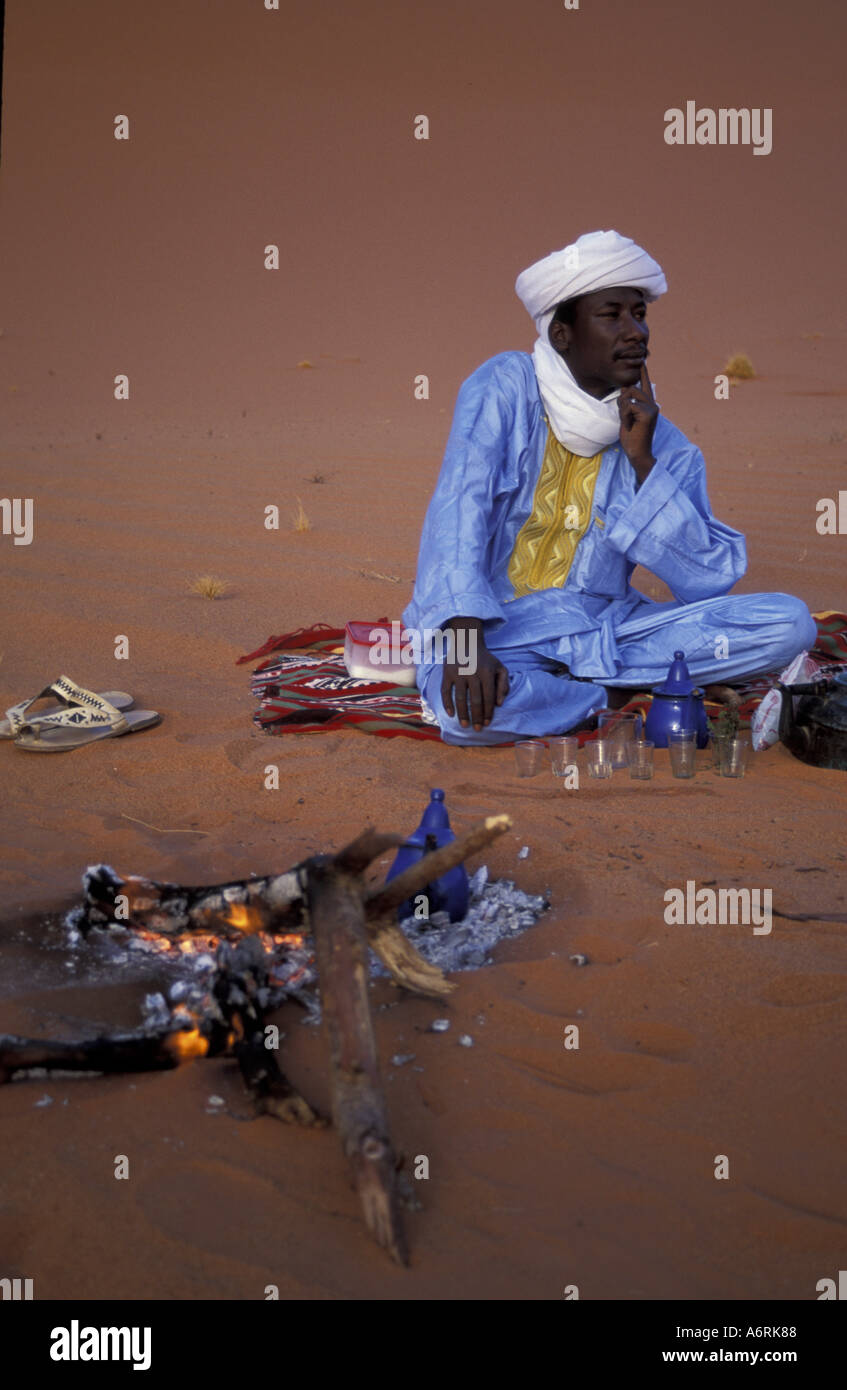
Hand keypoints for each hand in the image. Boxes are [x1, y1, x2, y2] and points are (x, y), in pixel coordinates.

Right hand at [441, 628, 509, 731]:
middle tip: (477, 729)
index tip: (487, 723)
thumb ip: (504, 685)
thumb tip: (500, 704)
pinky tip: (451, 714)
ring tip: (464, 725)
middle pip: (475, 700)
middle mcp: (472, 673)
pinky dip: (447, 703)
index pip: (488, 697)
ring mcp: (458, 673)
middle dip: (477, 717)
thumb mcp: (500, 668)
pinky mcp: (447, 673)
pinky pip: (446, 691)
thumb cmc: (486, 659)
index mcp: (487, 672)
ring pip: (460, 698)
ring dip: (462, 714)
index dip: (488, 712)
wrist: (467, 642)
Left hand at [618, 362, 657, 480]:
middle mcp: (653, 403)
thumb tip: (624, 388)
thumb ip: (627, 402)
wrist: (637, 452)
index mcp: (649, 404)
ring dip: (622, 409)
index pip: (644, 384)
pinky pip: (628, 406)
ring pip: (628, 396)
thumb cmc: (632, 436)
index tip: (643, 359)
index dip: (643, 372)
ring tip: (628, 422)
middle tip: (626, 418)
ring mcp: (652, 408)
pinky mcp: (648, 413)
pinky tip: (630, 425)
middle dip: (621, 401)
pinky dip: (624, 416)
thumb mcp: (627, 416)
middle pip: (631, 388)